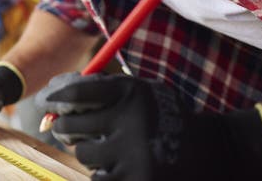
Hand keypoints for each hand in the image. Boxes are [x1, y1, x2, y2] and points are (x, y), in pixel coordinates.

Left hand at [36, 72, 261, 180]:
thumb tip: (52, 99)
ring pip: (84, 155)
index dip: (57, 97)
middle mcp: (132, 121)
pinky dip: (103, 175)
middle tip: (66, 129)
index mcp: (131, 93)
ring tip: (105, 149)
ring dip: (88, 153)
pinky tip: (115, 168)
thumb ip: (104, 90)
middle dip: (65, 128)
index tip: (48, 103)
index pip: (77, 91)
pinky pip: (100, 180)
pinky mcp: (139, 180)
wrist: (213, 151)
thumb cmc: (164, 116)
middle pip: (71, 125)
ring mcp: (135, 155)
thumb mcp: (141, 91)